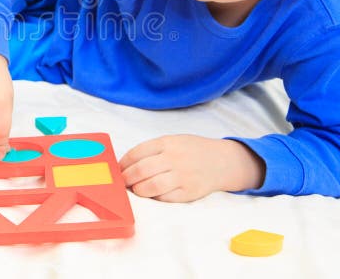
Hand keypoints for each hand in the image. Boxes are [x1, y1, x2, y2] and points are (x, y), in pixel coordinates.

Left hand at [119, 135, 264, 201]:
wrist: (222, 161)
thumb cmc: (192, 151)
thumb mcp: (173, 141)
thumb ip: (152, 150)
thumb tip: (126, 165)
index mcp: (168, 143)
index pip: (137, 153)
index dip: (123, 163)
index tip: (118, 169)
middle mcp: (174, 158)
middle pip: (141, 170)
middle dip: (126, 178)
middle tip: (122, 183)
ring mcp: (182, 176)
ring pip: (151, 186)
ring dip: (138, 190)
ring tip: (136, 189)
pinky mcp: (189, 192)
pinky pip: (165, 198)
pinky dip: (154, 198)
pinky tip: (151, 194)